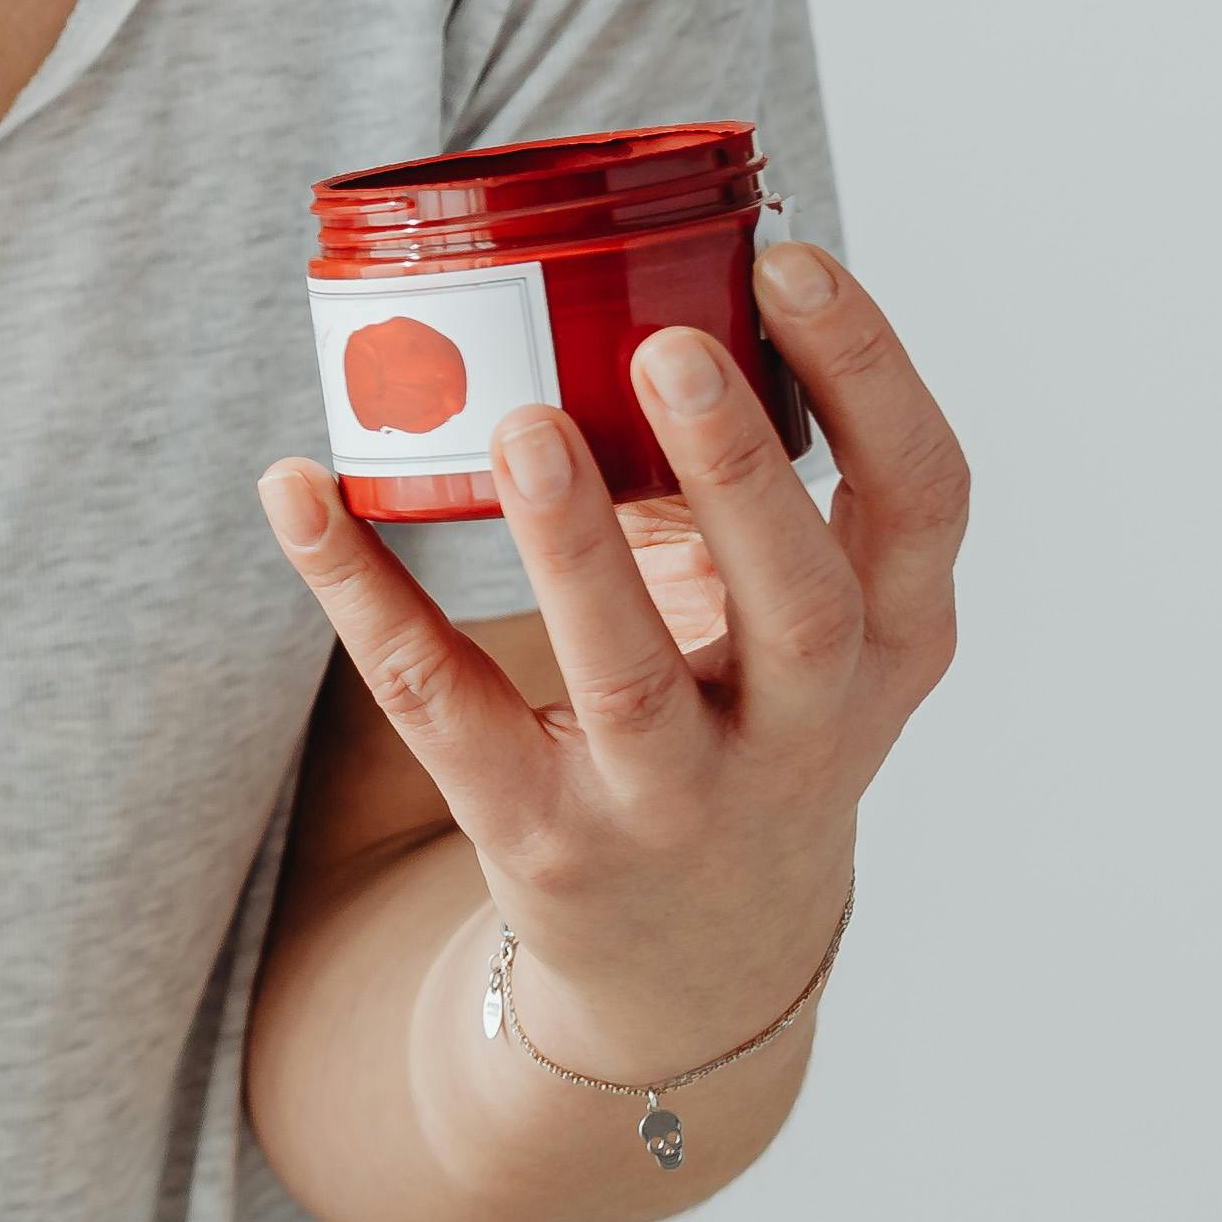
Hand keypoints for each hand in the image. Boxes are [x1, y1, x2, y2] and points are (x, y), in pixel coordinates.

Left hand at [256, 234, 964, 1095]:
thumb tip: (631, 275)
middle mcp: (808, 731)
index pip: (922, 500)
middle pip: (799, 602)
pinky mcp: (545, 839)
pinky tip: (299, 493)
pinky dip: (361, 596)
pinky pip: (443, 706)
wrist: (698, 958)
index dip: (873, 378)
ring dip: (574, 548)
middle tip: (670, 347)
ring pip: (628, 678)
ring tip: (521, 424)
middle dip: (738, 473)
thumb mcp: (804, 622)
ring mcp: (677, 800)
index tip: (791, 262)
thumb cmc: (744, 718)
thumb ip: (753, 485)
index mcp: (892, 642)